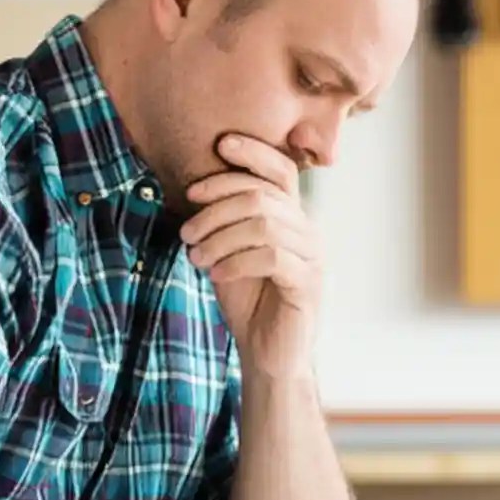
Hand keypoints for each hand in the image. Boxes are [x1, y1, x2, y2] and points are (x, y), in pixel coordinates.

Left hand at [180, 134, 319, 379]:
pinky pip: (271, 257)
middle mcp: (309, 232)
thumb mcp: (230, 253)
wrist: (268, 354)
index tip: (218, 146)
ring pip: (264, 224)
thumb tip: (197, 188)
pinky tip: (215, 274)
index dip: (253, 153)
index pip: (282, 170)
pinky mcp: (308, 284)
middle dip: (216, 208)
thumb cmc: (249, 303)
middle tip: (186, 232)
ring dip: (219, 237)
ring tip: (195, 257)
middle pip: (263, 196)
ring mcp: (313, 257)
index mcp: (293, 219)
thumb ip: (226, 222)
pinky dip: (235, 261)